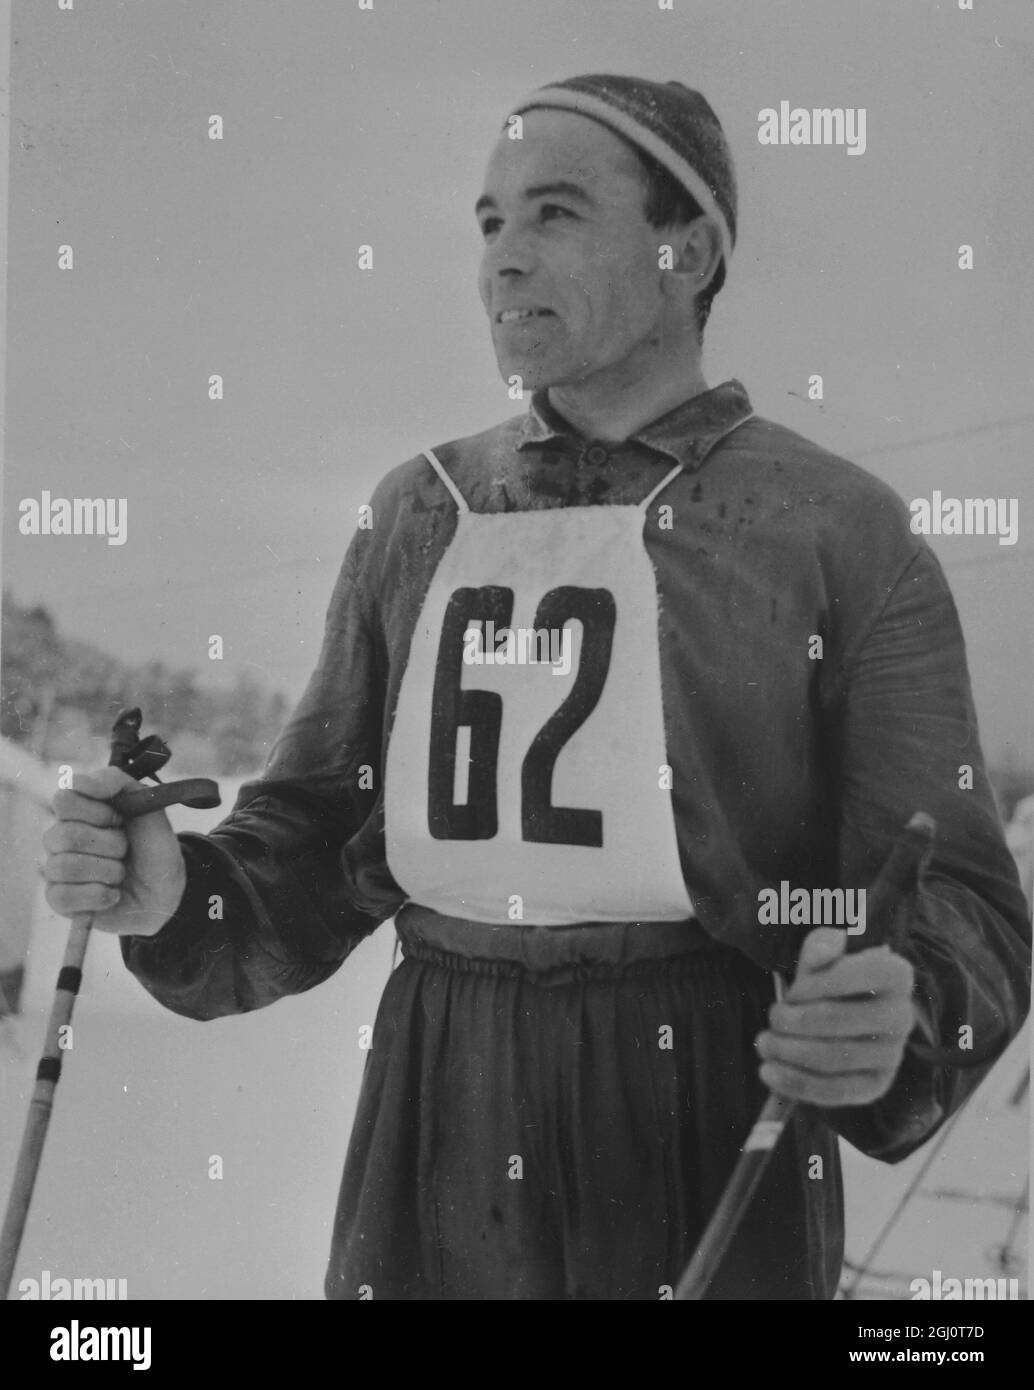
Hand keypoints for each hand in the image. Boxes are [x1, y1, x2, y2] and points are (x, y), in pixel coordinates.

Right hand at [42, 767, 186, 936]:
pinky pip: (62, 897)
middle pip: (65, 835)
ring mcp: (57, 869)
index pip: (63, 799)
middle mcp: (61, 837)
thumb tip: (79, 782)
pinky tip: (112, 895)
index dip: (96, 811)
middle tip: (126, 849)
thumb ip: (117, 782)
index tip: (120, 819)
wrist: (167, 891)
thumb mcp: (148, 808)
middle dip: (110, 845)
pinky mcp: (59, 900)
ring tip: (120, 874)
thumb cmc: (154, 848)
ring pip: (63, 866)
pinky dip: (98, 896)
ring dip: (107, 872)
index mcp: (80, 811)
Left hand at [755, 926, 916, 1106]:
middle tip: (772, 1018)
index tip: (792, 992)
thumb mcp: (825, 952)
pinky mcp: (876, 1085)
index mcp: (895, 974)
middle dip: (792, 1020)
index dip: (816, 984)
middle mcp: (901, 1015)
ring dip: (788, 1051)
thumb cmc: (830, 978)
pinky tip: (769, 1073)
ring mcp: (893, 1054)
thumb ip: (821, 945)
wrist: (844, 1013)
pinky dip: (796, 1084)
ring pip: (833, 1058)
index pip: (858, 974)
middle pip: (837, 1019)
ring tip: (765, 1043)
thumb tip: (821, 953)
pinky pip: (836, 1091)